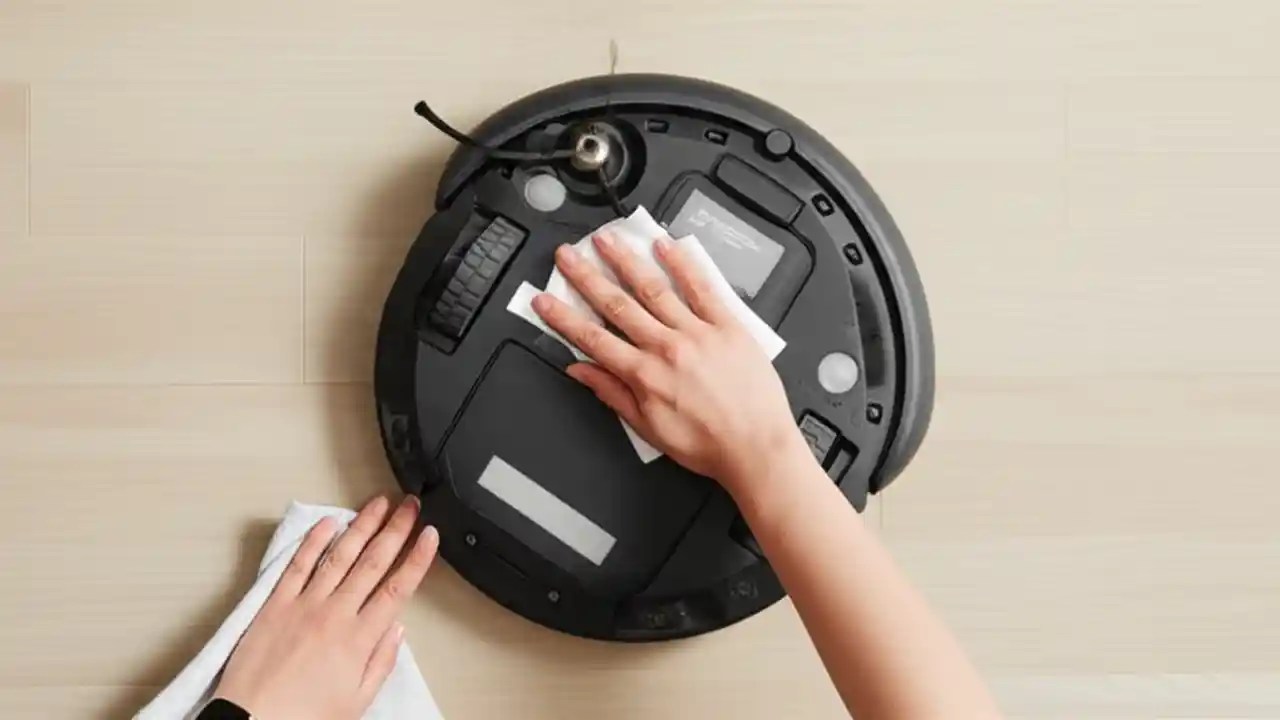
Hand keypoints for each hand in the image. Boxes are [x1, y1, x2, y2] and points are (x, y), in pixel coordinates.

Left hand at [212, 496, 438, 719]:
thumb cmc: (303, 717)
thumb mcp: (357, 701)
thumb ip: (381, 663)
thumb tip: (398, 630)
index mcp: (359, 640)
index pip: (397, 589)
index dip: (417, 559)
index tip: (429, 536)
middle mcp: (335, 614)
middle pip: (373, 562)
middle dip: (396, 530)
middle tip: (410, 506)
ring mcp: (304, 604)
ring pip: (340, 555)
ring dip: (362, 526)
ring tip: (378, 504)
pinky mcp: (274, 604)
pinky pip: (297, 565)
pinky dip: (313, 541)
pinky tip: (328, 522)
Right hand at [531, 233, 801, 496]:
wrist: (756, 447)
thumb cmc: (708, 444)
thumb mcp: (649, 428)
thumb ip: (612, 393)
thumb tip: (580, 372)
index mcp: (644, 375)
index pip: (593, 338)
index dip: (564, 317)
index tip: (545, 299)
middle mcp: (666, 348)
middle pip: (617, 305)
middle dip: (587, 278)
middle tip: (567, 256)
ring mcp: (697, 333)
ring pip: (653, 289)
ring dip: (626, 261)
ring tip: (606, 240)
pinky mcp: (727, 325)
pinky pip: (701, 288)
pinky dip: (681, 265)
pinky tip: (665, 246)